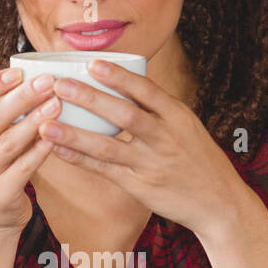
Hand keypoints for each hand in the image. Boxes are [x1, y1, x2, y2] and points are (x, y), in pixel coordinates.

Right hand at [0, 66, 60, 232]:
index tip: (17, 72)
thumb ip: (4, 110)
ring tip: (57, 103)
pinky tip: (55, 137)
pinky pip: (22, 168)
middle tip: (48, 81)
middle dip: (22, 98)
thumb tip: (38, 74)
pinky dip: (40, 151)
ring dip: (35, 121)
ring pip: (9, 142)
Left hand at [36, 59, 241, 237]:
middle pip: (124, 114)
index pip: (147, 90)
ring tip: (48, 124)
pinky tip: (59, 151)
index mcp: (178, 116)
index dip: (119, 76)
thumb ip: (159, 110)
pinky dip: (81, 160)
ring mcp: (152, 163)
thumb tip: (126, 85)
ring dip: (76, 135)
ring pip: (109, 146)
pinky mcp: (141, 186)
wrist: (220, 204)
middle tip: (60, 85)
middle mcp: (165, 138)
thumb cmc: (200, 162)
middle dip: (90, 98)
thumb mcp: (187, 128)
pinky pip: (106, 171)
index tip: (93, 63)